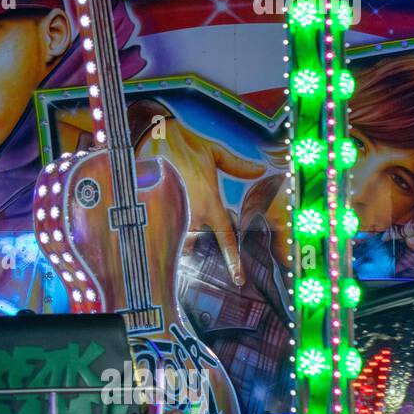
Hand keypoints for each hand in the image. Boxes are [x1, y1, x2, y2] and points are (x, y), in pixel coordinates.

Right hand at [139, 119, 264, 284]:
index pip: (226, 238)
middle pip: (201, 245)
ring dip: (185, 247)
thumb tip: (260, 171)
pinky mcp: (156, 208)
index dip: (233, 260)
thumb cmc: (186, 143)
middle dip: (204, 253)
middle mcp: (192, 212)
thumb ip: (238, 165)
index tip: (238, 278)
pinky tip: (167, 235)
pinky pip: (165, 231)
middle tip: (206, 252)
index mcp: (210, 202)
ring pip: (181, 242)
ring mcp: (173, 212)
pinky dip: (169, 235)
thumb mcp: (215, 153)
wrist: (154, 135)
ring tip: (184, 249)